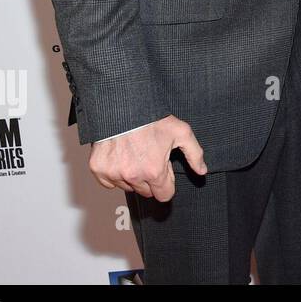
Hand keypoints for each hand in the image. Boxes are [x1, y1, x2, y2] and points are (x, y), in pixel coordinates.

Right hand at [88, 115, 206, 201]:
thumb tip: (202, 170)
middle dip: (150, 180)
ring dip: (132, 176)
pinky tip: (121, 157)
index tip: (164, 171)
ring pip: (128, 187)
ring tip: (135, 154)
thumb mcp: (181, 132)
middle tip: (149, 158)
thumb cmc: (152, 118)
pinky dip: (115, 174)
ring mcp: (114, 173)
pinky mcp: (98, 169)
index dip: (167, 184)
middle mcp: (133, 176)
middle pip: (146, 192)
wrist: (123, 106)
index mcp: (154, 171)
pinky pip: (109, 182)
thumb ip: (195, 154)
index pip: (164, 195)